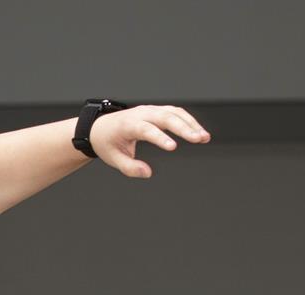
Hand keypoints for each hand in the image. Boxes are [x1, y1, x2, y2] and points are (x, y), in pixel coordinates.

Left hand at [90, 105, 209, 178]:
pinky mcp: (156, 111)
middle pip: (165, 117)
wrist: (100, 127)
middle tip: (199, 139)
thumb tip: (147, 173)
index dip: (160, 137)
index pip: (146, 129)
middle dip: (184, 127)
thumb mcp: (113, 159)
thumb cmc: (107, 143)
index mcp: (127, 125)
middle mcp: (140, 114)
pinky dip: (188, 120)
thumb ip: (129, 168)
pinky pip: (175, 112)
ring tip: (204, 138)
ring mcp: (149, 110)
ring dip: (191, 123)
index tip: (173, 147)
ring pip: (174, 112)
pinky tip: (198, 132)